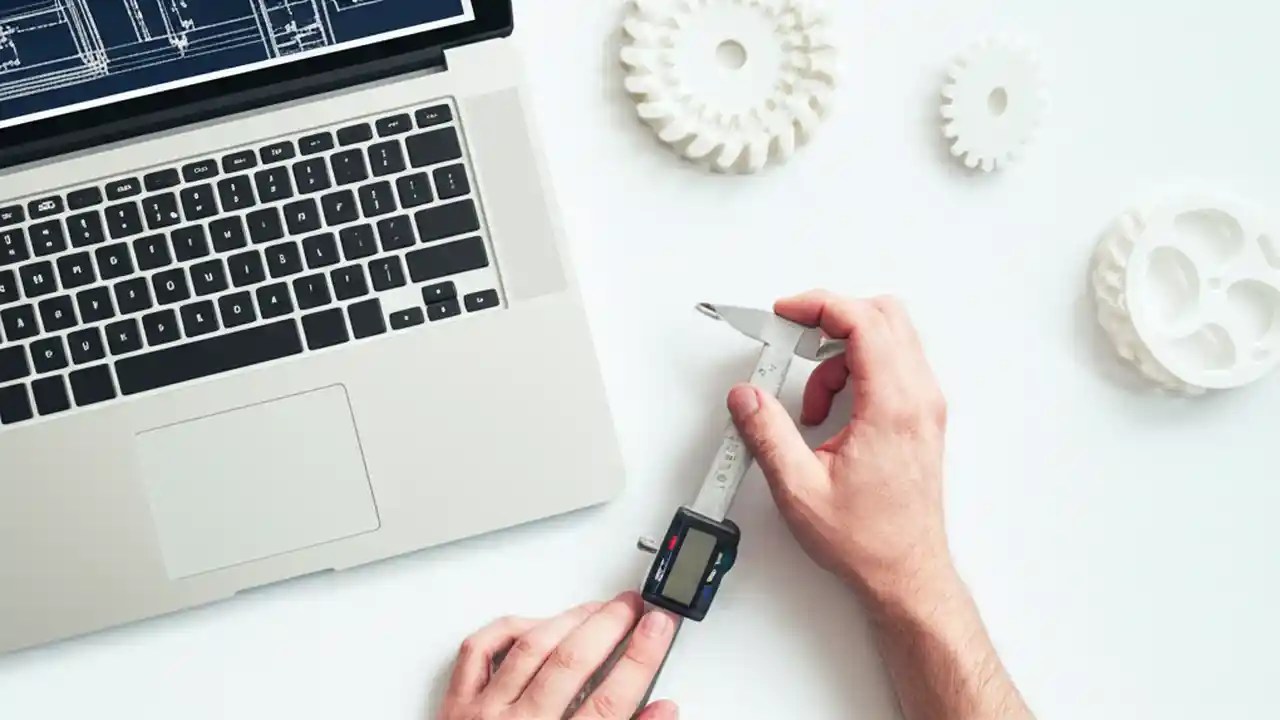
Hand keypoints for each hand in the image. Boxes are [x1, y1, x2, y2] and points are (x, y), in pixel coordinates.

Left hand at [439, 592, 678, 719]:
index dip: (640, 658)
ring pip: (531, 647)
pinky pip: (479, 649)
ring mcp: (484, 714)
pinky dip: (510, 628)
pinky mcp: (457, 704)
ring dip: (569, 619)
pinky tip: (536, 622)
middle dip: (609, 624)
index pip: (610, 701)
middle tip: (632, 606)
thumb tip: (663, 710)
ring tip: (596, 608)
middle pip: (571, 663)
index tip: (659, 627)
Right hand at [727, 291, 953, 609]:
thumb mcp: (799, 488)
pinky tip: (829, 413)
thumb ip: (767, 433)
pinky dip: (856, 372)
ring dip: (841, 353)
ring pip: (889, 339)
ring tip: (809, 402)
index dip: (819, 305)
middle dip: (832, 318)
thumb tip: (747, 397)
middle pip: (882, 316)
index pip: (862, 321)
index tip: (787, 313)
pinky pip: (891, 367)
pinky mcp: (921, 419)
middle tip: (794, 338)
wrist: (906, 574)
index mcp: (893, 406)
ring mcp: (925, 407)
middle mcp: (918, 399)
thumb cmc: (869, 541)